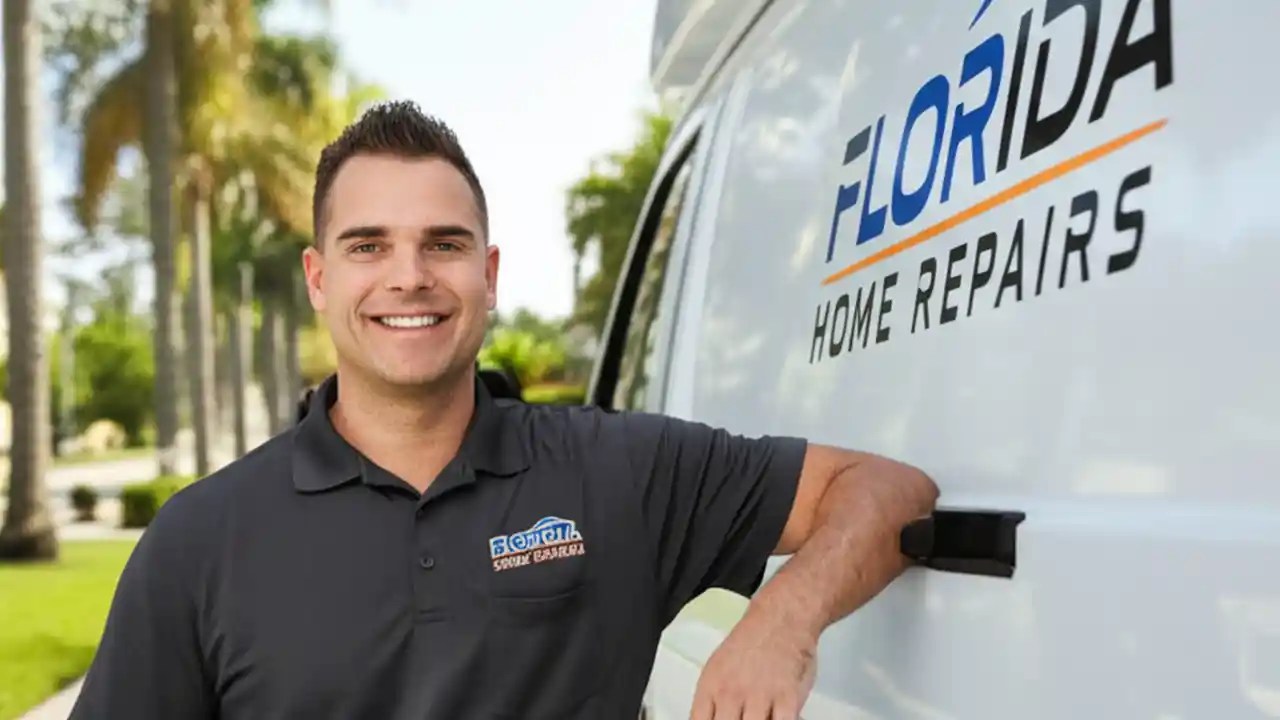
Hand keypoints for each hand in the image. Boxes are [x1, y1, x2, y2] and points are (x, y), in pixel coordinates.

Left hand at [689, 612, 817, 719]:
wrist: (780, 619)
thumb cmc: (750, 644)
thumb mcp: (717, 669)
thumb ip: (712, 701)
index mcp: (710, 688)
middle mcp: (731, 694)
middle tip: (743, 719)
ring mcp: (759, 696)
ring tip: (759, 718)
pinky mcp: (787, 698)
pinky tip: (778, 718)